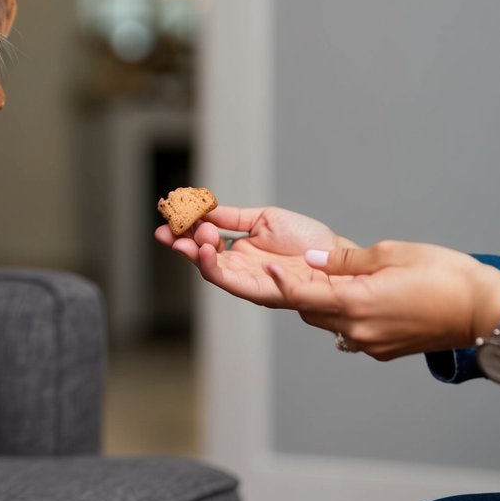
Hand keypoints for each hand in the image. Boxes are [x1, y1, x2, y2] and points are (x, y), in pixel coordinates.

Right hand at [155, 205, 355, 307]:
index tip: (170, 217)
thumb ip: (232, 217)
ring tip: (184, 239)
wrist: (334, 256)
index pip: (205, 240)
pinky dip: (214, 267)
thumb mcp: (263, 219)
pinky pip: (230, 281)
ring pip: (211, 270)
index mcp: (240, 250)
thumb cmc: (306, 239)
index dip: (186, 231)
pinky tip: (206, 250)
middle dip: (180, 245)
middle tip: (165, 232)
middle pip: (202, 257)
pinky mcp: (259, 290)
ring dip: (195, 255)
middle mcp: (240, 267)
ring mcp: (247, 280)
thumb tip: (202, 209)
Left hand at [266, 240, 499, 359]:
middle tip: (288, 270)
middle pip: (310, 311)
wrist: (486, 312)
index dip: (280, 281)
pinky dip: (344, 315)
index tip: (265, 267)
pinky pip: (350, 332)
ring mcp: (370, 344)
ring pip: (330, 323)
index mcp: (355, 303)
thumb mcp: (391, 253)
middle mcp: (357, 330)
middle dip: (298, 291)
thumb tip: (313, 261)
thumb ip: (345, 259)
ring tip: (322, 280)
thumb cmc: (445, 276)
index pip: (302, 294)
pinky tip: (355, 296)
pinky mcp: (384, 350)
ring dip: (321, 303)